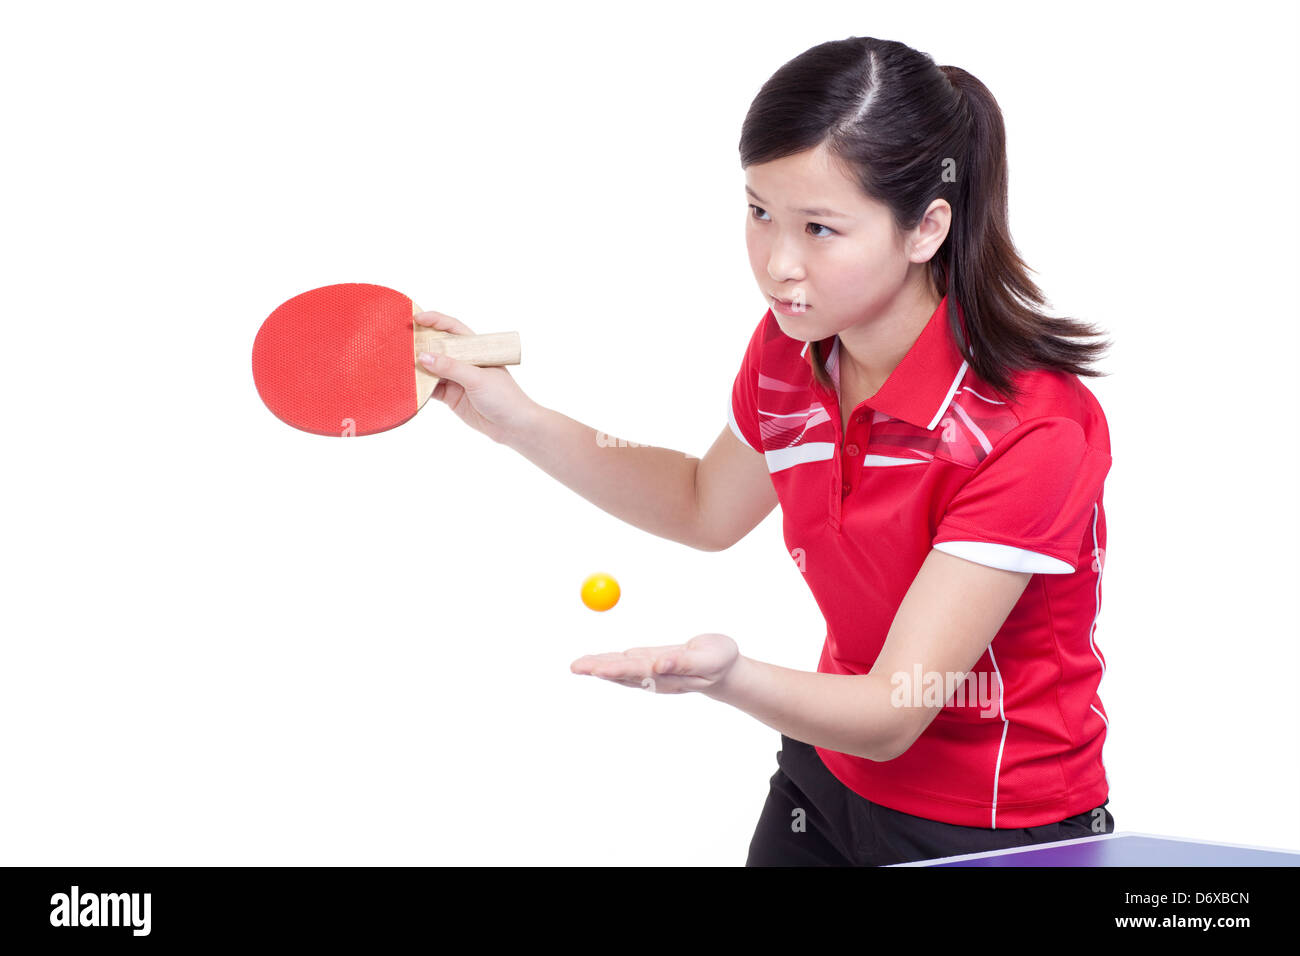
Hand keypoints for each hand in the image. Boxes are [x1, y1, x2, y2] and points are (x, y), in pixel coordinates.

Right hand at [414, 310, 536, 444]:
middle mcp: (464, 362)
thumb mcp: (477, 378)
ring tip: (399, 362)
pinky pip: (431, 388)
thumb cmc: (504, 397)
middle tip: (401, 340)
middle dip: (421, 343)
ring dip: (418, 366)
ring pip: (432, 368)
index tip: (417, 318)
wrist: (514, 426)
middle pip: (439, 347)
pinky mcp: (451, 396)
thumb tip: (423, 357)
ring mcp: (457, 379)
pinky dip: (420, 386)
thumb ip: (450, 367)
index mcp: (475, 350)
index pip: (453, 330)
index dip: (435, 321)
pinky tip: (408, 383)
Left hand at [570, 633, 739, 694]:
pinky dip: (608, 662)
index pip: (636, 672)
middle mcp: (654, 677)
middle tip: (575, 667)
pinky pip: (625, 665)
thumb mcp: (707, 660)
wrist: (725, 670)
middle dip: (597, 669)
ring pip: (620, 671)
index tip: (597, 669)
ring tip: (577, 666)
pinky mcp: (650, 666)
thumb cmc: (719, 661)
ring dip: (598, 667)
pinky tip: (595, 664)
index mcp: (667, 675)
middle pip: (622, 673)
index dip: (616, 669)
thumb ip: (683, 663)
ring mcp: (650, 674)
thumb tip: (659, 664)